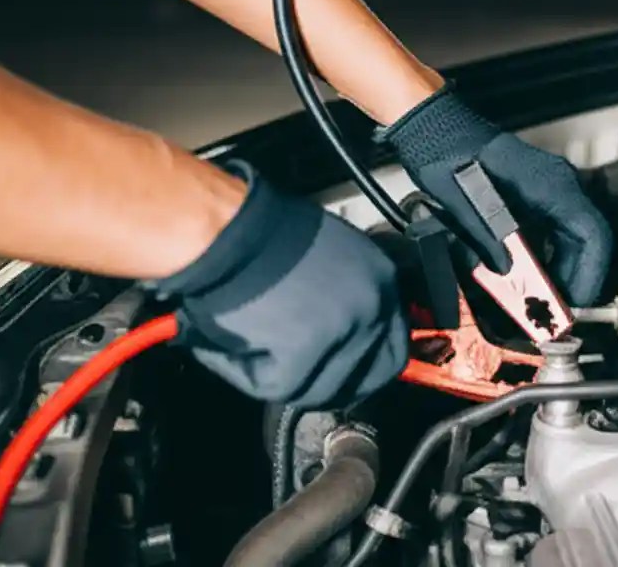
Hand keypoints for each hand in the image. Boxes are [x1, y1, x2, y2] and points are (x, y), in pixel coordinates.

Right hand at [149, 162, 407, 405]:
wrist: (223, 228)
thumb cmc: (261, 235)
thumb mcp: (329, 255)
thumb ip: (348, 296)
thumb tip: (350, 338)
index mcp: (381, 278)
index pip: (395, 345)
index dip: (366, 366)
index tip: (345, 375)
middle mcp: (373, 303)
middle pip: (370, 376)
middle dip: (335, 387)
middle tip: (298, 381)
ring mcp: (344, 328)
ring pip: (322, 389)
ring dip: (284, 378)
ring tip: (250, 347)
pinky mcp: (306, 349)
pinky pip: (281, 387)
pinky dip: (248, 373)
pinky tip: (231, 346)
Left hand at [381, 87, 612, 306]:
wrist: (433, 128)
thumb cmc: (447, 156)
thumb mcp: (464, 207)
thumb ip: (491, 243)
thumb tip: (511, 275)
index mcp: (550, 185)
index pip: (592, 235)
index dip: (589, 275)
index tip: (572, 304)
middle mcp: (557, 185)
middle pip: (585, 242)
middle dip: (572, 280)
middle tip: (551, 311)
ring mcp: (547, 189)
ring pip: (570, 239)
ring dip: (558, 271)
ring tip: (537, 299)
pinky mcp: (534, 195)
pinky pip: (553, 232)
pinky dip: (544, 257)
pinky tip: (524, 275)